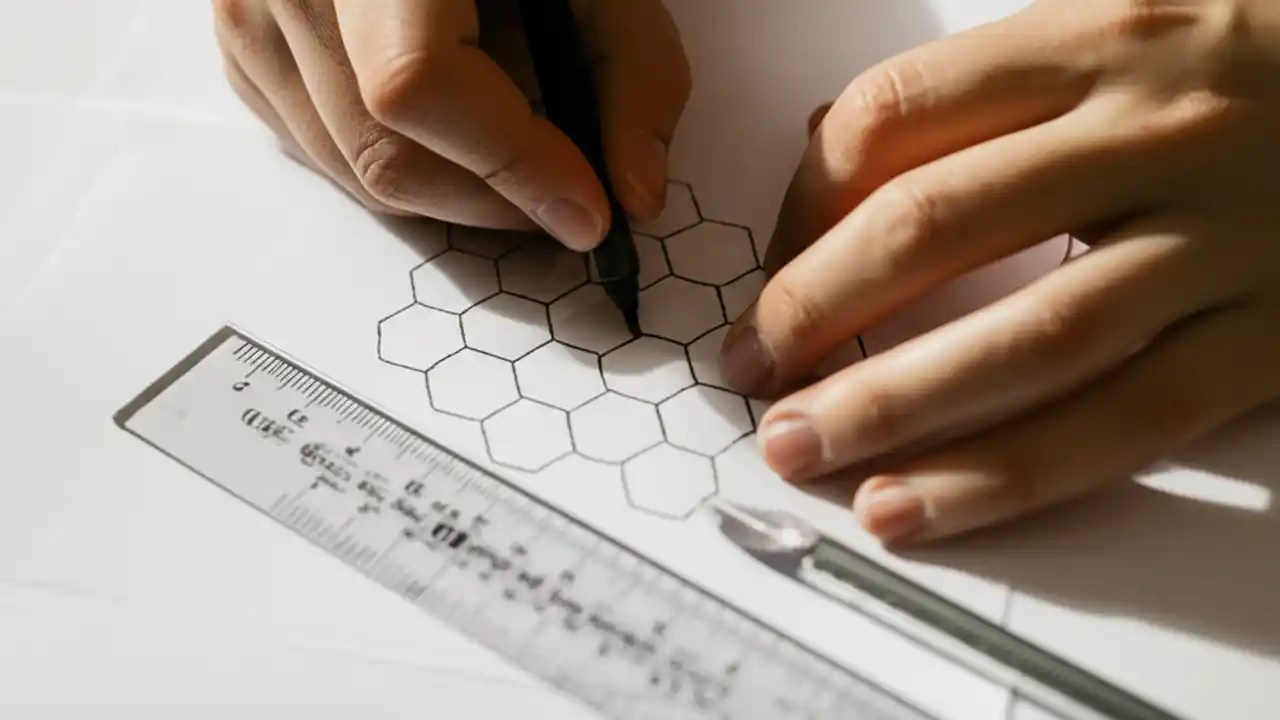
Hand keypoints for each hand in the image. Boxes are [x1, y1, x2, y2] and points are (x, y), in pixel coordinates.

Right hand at [212, 0, 690, 248]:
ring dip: (450, 196)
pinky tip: (449, 138)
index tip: (589, 212)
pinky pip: (318, 151)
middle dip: (492, 202)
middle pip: (382, 149)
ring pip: (349, 168)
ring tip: (517, 167)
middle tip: (567, 203)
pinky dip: (395, 168)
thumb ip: (633, 76)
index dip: (511, 164)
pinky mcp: (243, 44)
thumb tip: (633, 198)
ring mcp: (249, 10)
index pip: (419, 82)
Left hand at [724, 0, 1279, 542]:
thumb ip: (987, 88)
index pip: (895, 115)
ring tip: (798, 448)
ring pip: (1024, 337)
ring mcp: (1215, 243)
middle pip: (935, 225)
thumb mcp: (1123, 30)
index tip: (771, 268)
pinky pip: (1119, 422)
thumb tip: (828, 149)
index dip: (803, 200)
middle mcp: (1152, 132)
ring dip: (889, 405)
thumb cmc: (1248, 69)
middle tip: (751, 367)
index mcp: (1098, 39)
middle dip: (816, 307)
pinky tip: (913, 507)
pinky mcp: (1264, 341)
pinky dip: (1003, 475)